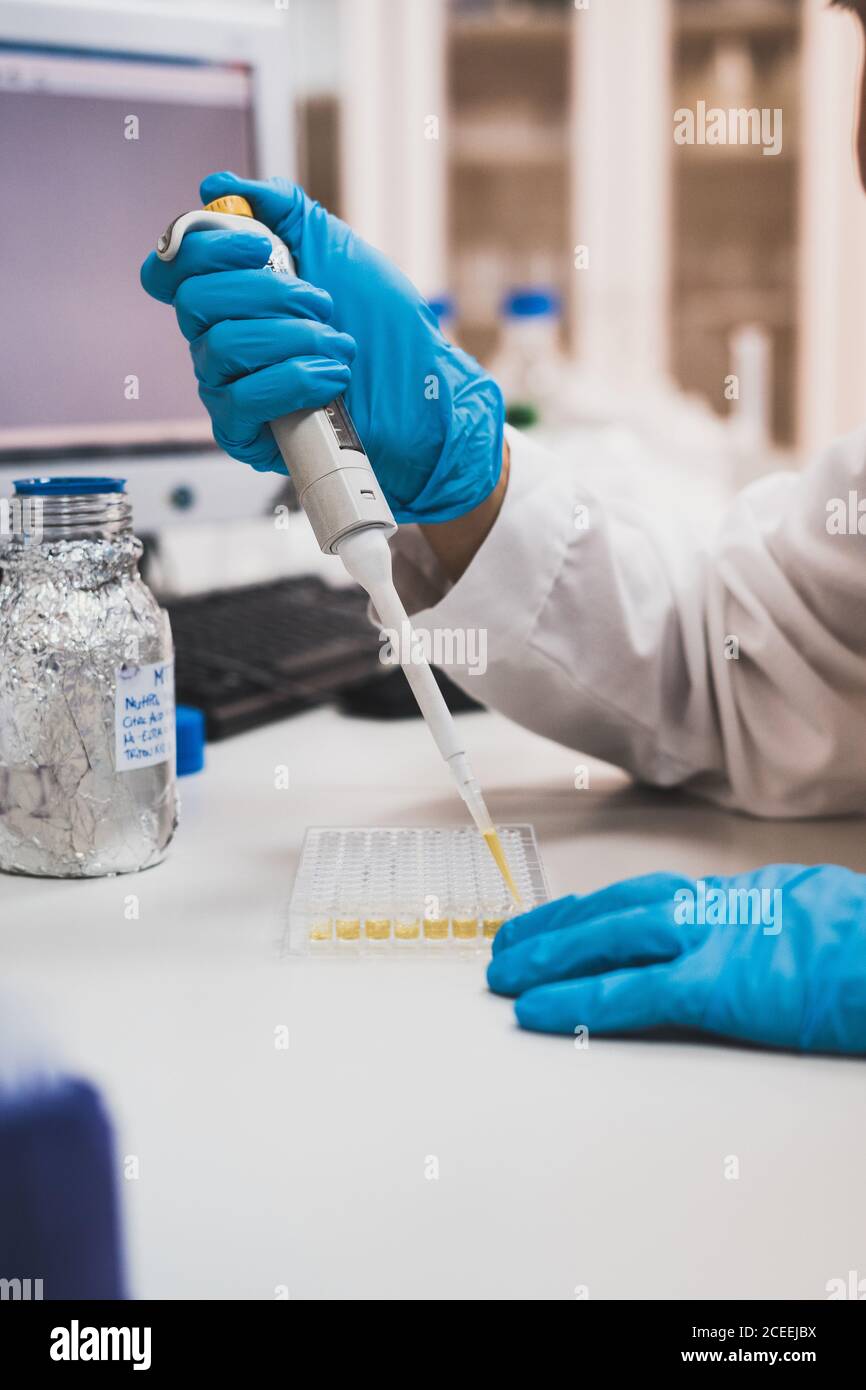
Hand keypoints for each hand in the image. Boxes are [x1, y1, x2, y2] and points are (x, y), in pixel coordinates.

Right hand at [140, 171, 504, 523]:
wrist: (426, 396)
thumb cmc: (386, 329)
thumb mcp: (337, 250)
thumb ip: (282, 210)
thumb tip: (218, 185)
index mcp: (233, 295)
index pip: (175, 266)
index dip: (205, 247)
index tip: (261, 245)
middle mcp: (219, 339)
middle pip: (193, 301)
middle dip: (266, 293)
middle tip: (322, 302)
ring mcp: (228, 388)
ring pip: (222, 347)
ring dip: (293, 338)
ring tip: (341, 345)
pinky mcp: (245, 433)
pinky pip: (240, 399)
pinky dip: (293, 380)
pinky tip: (332, 380)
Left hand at [487, 865, 865, 1053]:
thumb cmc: (859, 941)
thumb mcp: (800, 914)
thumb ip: (753, 923)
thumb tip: (736, 935)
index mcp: (726, 898)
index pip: (638, 899)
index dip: (585, 912)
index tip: (549, 920)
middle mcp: (705, 910)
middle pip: (609, 912)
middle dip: (551, 930)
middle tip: (505, 946)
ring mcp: (705, 943)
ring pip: (604, 941)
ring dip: (547, 957)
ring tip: (504, 974)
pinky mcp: (712, 987)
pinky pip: (627, 994)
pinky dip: (575, 1000)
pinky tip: (537, 1010)